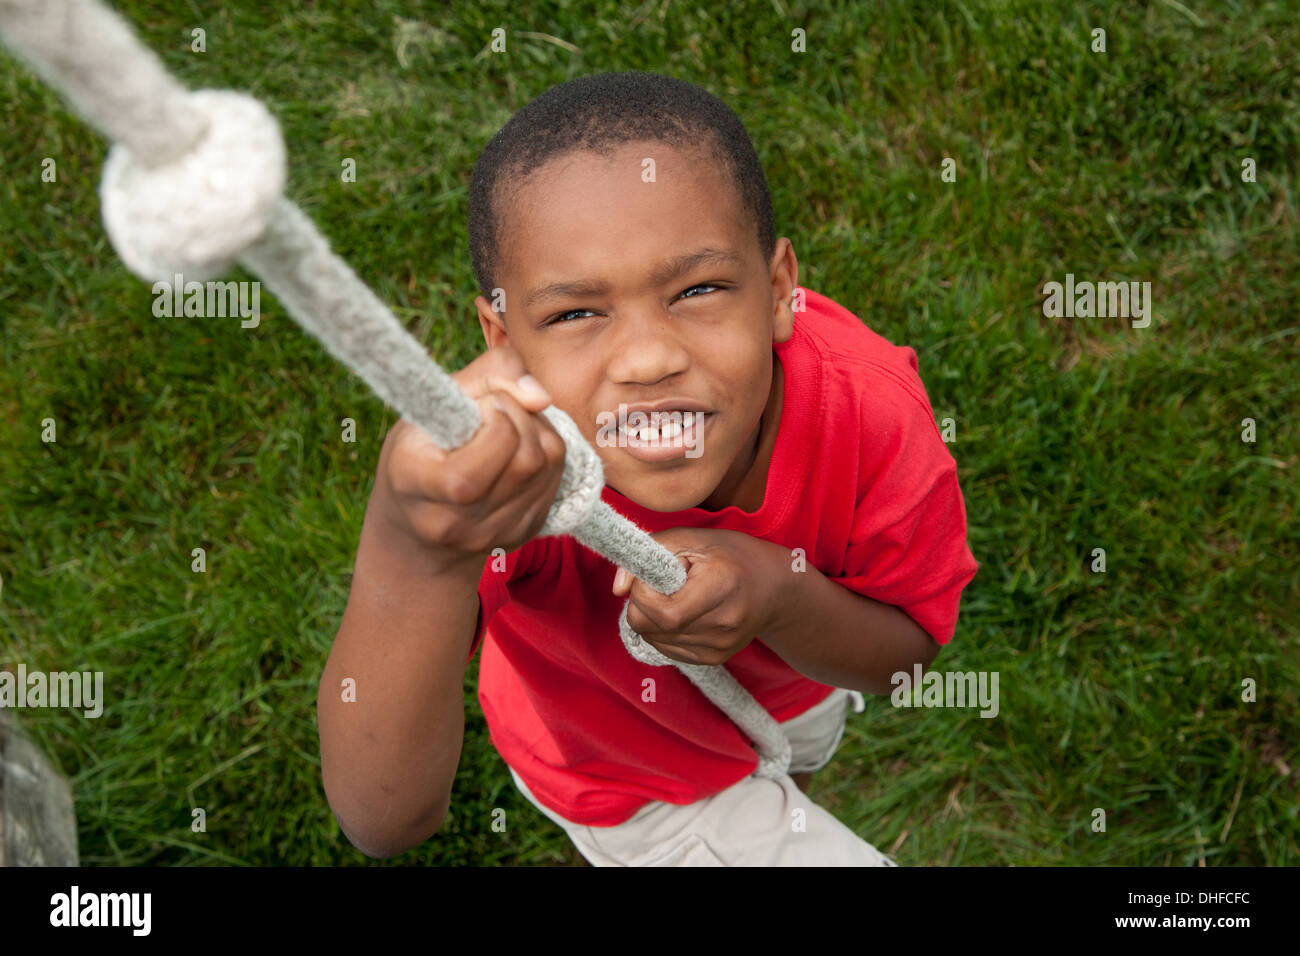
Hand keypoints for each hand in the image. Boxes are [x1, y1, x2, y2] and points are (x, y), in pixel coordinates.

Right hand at [373, 343, 567, 563]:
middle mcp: (454, 520)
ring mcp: (491, 535)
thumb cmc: (420, 449)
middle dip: (522, 418)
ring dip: (537, 431)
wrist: (416, 521)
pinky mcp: (521, 534)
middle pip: (527, 458)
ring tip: (507, 426)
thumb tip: (541, 397)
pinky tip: (516, 450)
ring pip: (548, 466)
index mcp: (416, 482)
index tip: (479, 406)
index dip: (498, 415)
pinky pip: (555, 480)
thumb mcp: (434, 399)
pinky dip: (545, 453)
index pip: (490, 447)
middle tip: (497, 410)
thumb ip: (490, 373)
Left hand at [611, 528, 786, 665]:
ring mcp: (720, 646)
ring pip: (654, 641)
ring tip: (679, 596)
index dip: (643, 594)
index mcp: (722, 585)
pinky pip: (666, 649)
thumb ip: (649, 554)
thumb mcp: (691, 538)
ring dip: (652, 618)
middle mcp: (724, 623)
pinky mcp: (714, 659)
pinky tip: (682, 612)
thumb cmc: (730, 555)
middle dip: (641, 606)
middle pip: (652, 629)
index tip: (651, 575)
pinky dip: (662, 630)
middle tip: (660, 585)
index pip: (664, 612)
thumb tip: (618, 589)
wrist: (775, 588)